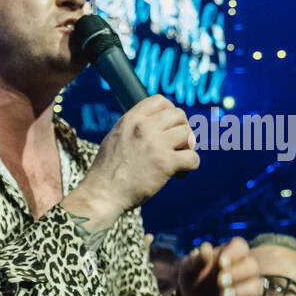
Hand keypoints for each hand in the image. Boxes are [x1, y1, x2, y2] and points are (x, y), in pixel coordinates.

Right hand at [71, 95, 198, 216]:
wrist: (102, 195)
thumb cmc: (108, 172)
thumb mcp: (116, 138)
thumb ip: (134, 128)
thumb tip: (154, 124)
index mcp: (131, 119)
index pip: (160, 100)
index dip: (170, 111)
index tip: (170, 126)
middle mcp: (144, 128)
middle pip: (178, 115)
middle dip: (182, 128)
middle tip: (177, 145)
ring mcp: (155, 144)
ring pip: (188, 134)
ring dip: (188, 146)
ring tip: (179, 159)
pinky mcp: (166, 163)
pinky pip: (193, 157)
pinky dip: (191, 165)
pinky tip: (180, 173)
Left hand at [177, 238, 261, 295]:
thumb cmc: (192, 279)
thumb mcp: (188, 269)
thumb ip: (197, 259)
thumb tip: (206, 248)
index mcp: (229, 254)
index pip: (240, 246)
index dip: (234, 253)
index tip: (221, 262)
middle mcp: (243, 269)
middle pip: (253, 266)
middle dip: (238, 273)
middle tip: (220, 281)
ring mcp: (248, 287)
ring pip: (259, 287)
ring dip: (242, 291)